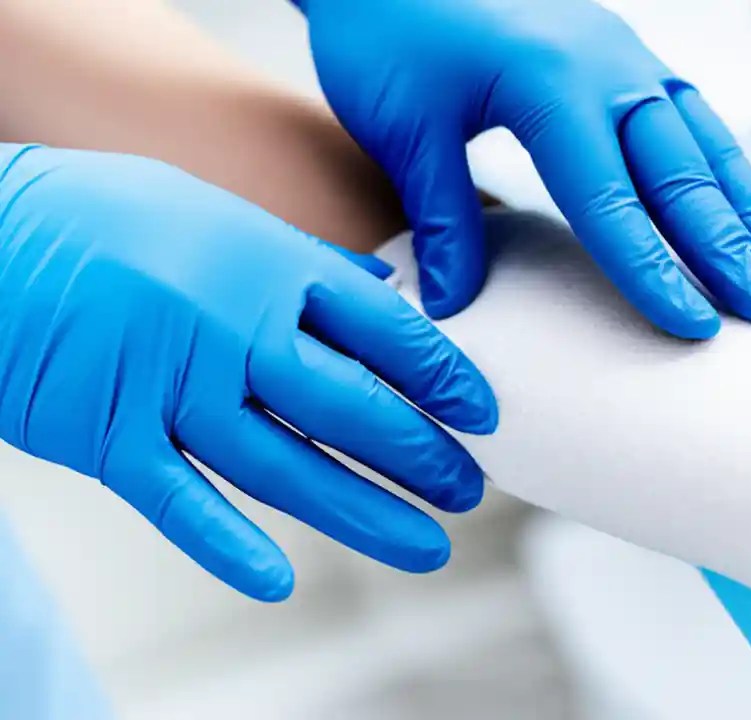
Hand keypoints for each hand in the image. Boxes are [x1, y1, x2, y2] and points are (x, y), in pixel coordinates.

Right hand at [0, 145, 497, 600]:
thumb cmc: (106, 216)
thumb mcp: (219, 215)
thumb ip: (304, 263)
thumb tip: (380, 288)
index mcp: (268, 267)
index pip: (383, 330)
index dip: (445, 376)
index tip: (484, 412)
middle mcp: (232, 330)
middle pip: (352, 406)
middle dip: (422, 453)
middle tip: (470, 488)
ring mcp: (171, 387)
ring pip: (287, 466)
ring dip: (364, 512)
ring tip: (427, 546)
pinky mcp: (109, 437)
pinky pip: (180, 501)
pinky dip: (228, 545)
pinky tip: (279, 582)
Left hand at [295, 0, 750, 338]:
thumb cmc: (389, 31)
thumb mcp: (402, 125)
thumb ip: (441, 214)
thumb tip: (455, 304)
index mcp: (550, 82)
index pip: (611, 198)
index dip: (653, 268)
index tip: (695, 329)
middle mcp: (607, 66)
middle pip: (683, 173)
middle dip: (734, 251)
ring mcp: (628, 57)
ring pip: (710, 146)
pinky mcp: (630, 59)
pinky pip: (698, 123)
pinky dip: (737, 175)